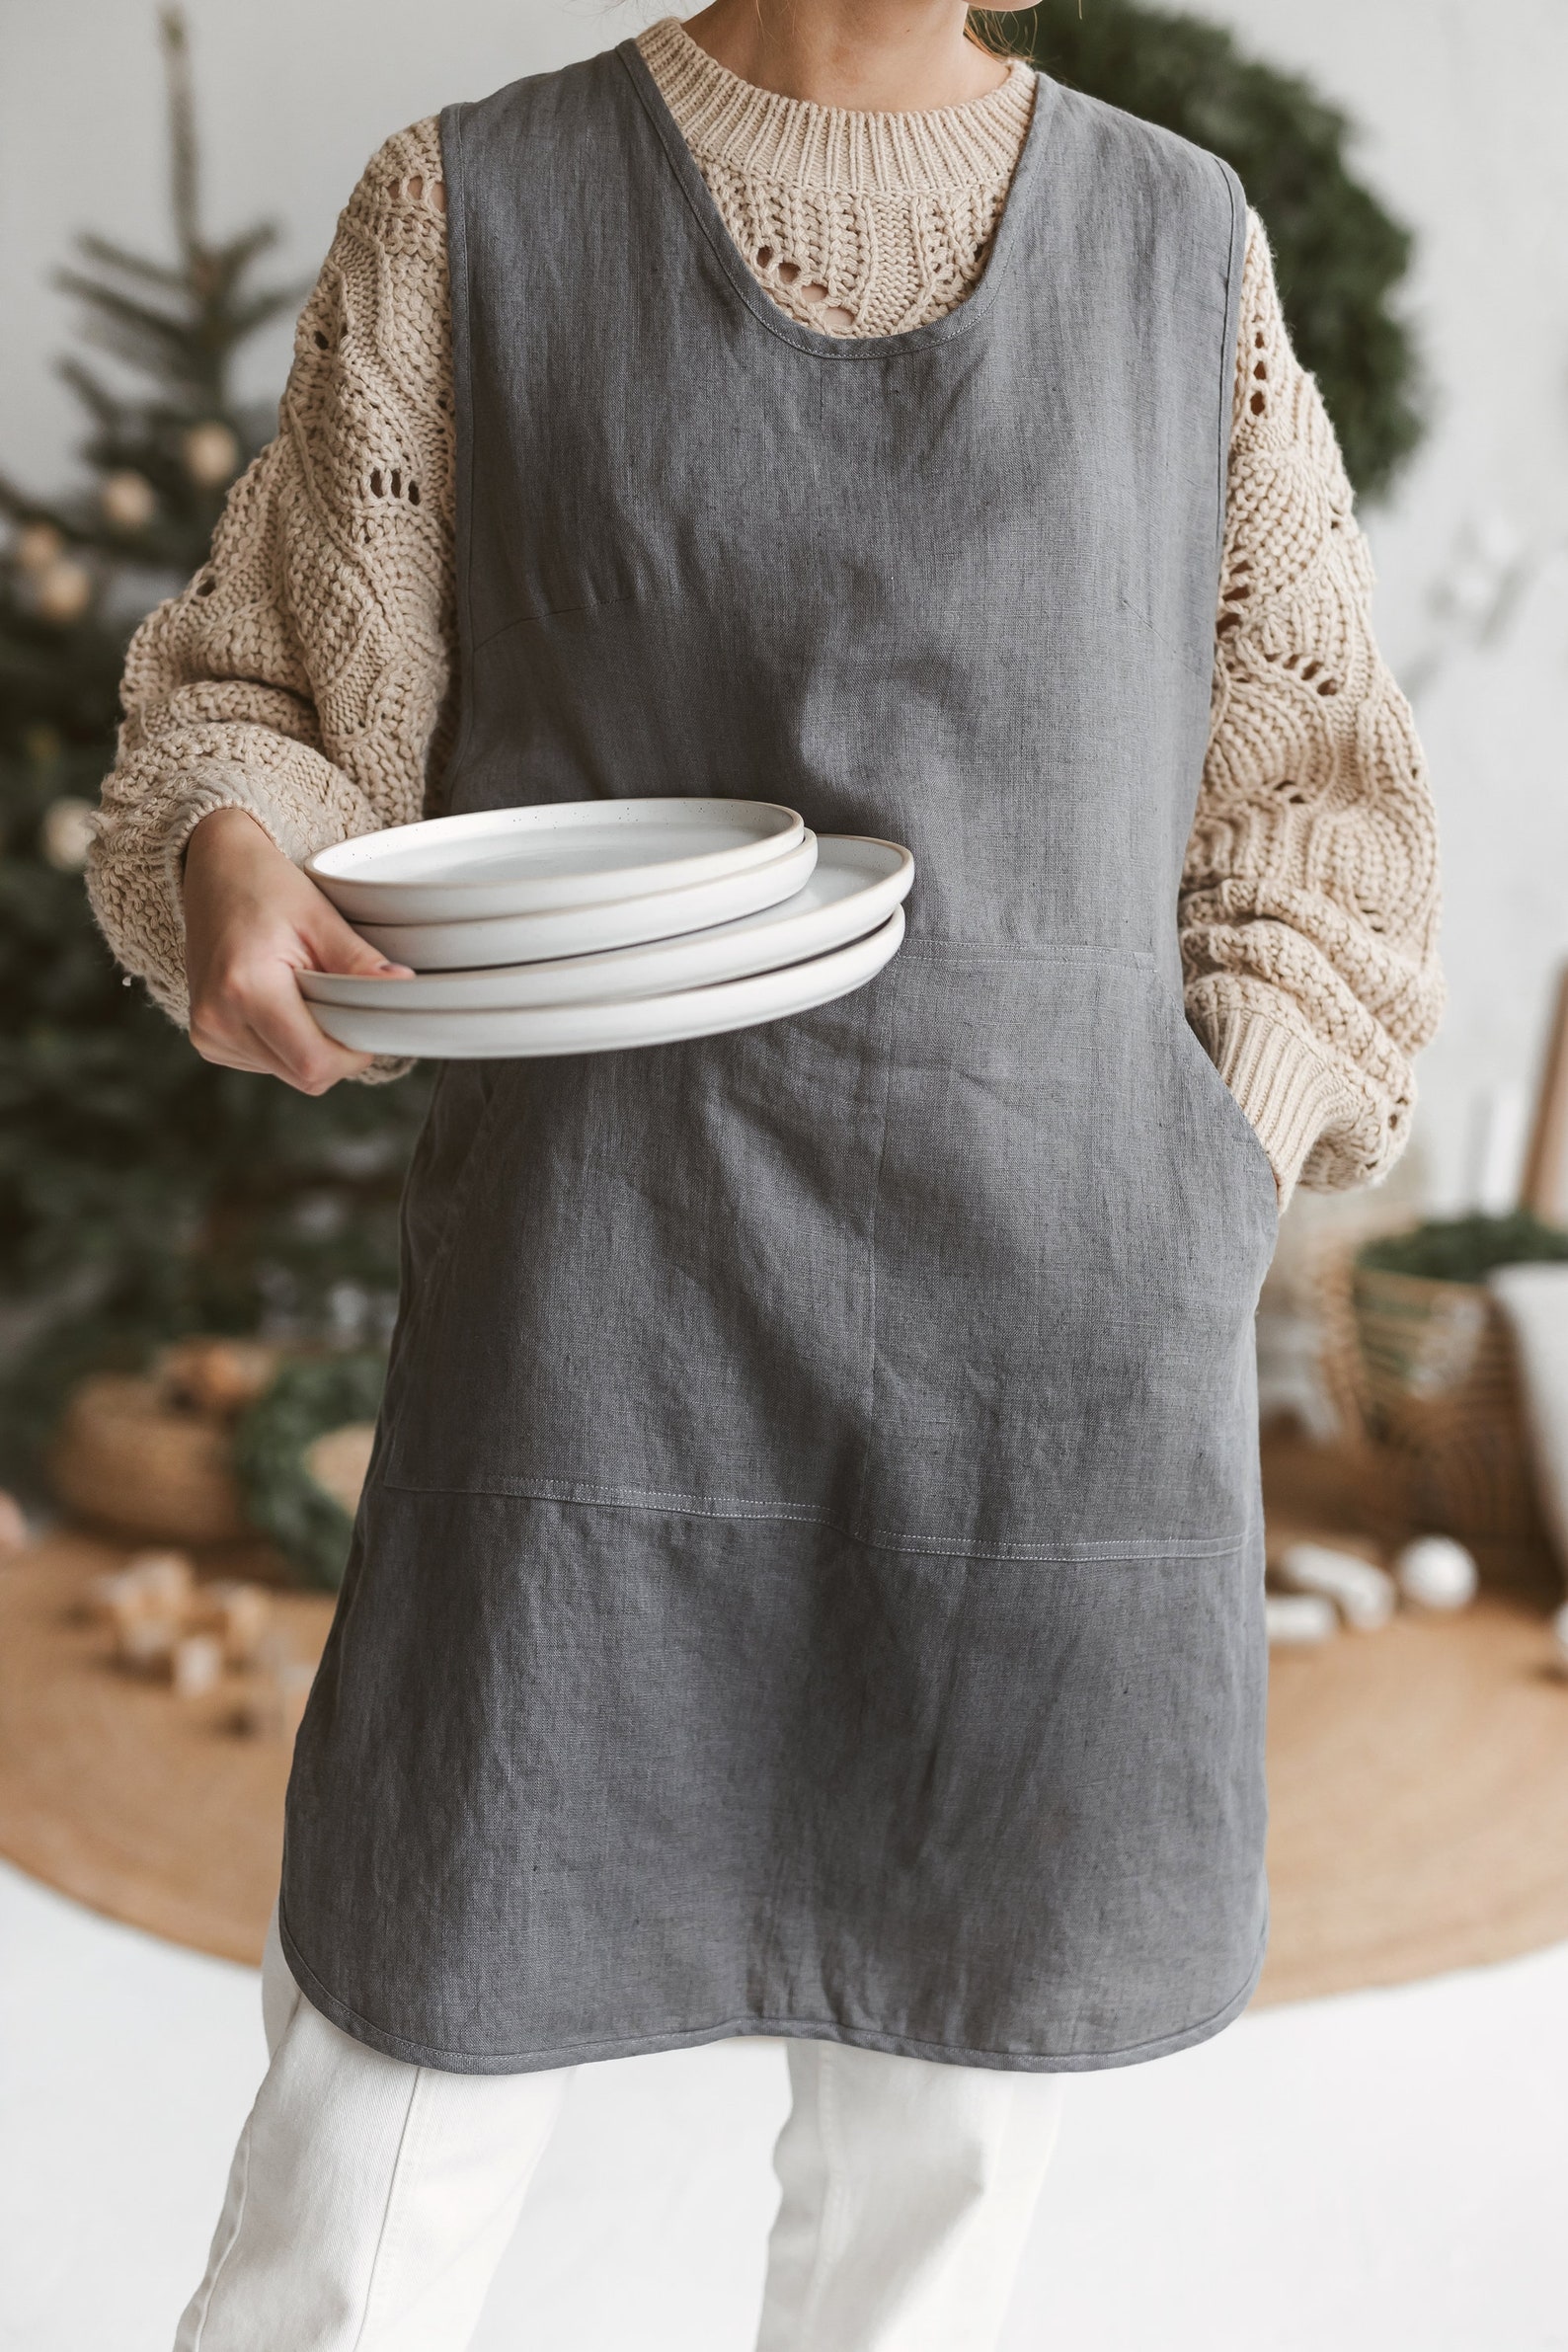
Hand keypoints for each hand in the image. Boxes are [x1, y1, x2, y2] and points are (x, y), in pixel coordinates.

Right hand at [183, 807, 409, 1093]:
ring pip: (288, 1073)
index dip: (353, 1054)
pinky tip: (283, 1002)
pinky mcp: (207, 1039)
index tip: (368, 1022)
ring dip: (311, 1045)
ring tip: (305, 991)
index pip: (314, 1062)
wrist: (214, 869)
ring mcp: (207, 1033)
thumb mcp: (319, 917)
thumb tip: (404, 987)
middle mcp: (217, 1019)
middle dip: (336, 1050)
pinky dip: (287, 1042)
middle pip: (304, 1075)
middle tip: (341, 1000)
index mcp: (244, 988)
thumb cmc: (265, 886)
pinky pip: (267, 1064)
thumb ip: (359, 961)